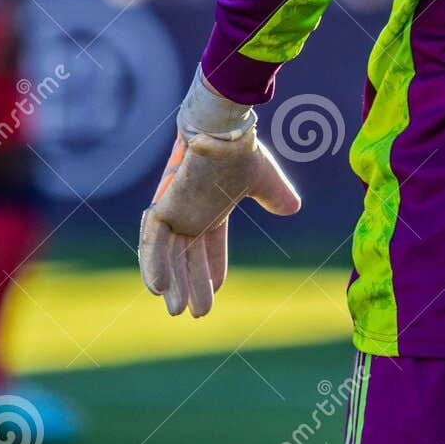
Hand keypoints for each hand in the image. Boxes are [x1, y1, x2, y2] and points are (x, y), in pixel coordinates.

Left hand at [138, 69, 299, 318]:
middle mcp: (189, 213)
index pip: (208, 245)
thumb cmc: (240, 149)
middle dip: (191, 285)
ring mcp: (175, 210)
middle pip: (187, 256)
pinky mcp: (163, 206)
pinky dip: (152, 263)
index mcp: (209, 209)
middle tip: (196, 315)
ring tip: (177, 310)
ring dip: (172, 282)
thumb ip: (274, 195)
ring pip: (168, 254)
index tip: (217, 293)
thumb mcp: (262, 180)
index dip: (212, 268)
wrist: (225, 128)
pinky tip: (156, 288)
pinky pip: (152, 240)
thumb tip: (293, 208)